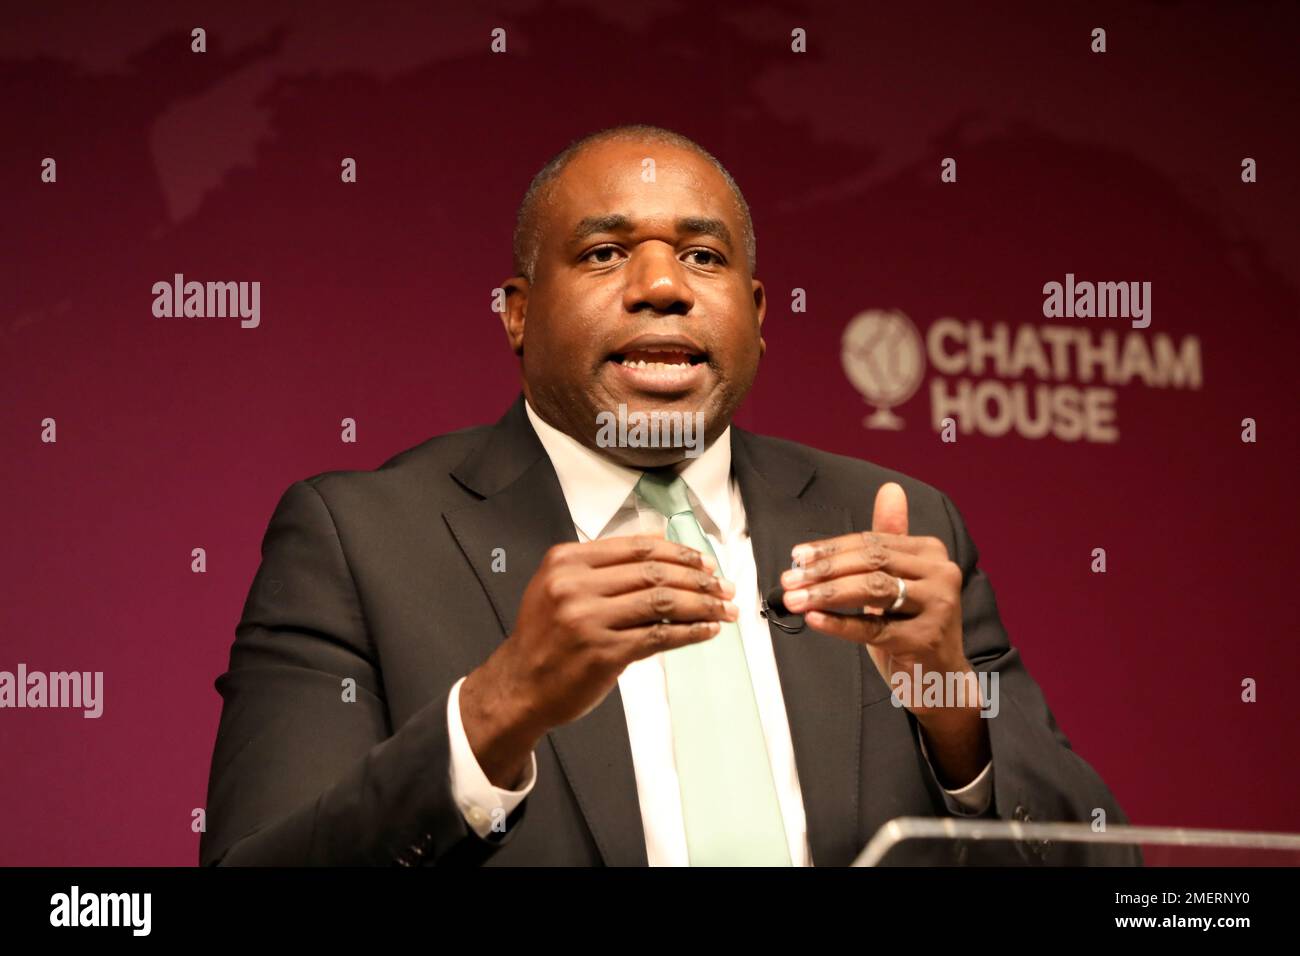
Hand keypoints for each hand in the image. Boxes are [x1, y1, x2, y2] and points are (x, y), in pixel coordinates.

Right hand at [461, 534, 737, 786]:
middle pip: (654, 573)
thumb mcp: (561, 586)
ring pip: (662, 603)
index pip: (637, 548)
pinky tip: (707, 631)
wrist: (520, 685)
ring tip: (724, 609)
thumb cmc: (546, 637)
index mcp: (567, 561)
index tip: (703, 562)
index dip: (678, 553)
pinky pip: (659, 637)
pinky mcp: (604, 653)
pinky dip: (690, 633)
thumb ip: (605, 564)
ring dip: (702, 605)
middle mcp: (575, 586)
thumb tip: (661, 540)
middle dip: (698, 579)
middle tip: (722, 586)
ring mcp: (589, 620)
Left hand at [779, 482, 973, 719]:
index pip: (872, 543)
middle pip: (872, 562)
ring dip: (826, 594)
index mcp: (931, 553)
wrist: (941, 678)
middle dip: (824, 570)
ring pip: (873, 590)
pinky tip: (815, 619)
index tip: (797, 557)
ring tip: (795, 599)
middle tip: (790, 579)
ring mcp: (937, 607)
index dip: (831, 549)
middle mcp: (941, 574)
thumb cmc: (912, 626)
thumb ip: (888, 539)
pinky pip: (874, 628)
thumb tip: (890, 490)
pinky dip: (840, 623)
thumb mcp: (899, 579)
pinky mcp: (926, 639)